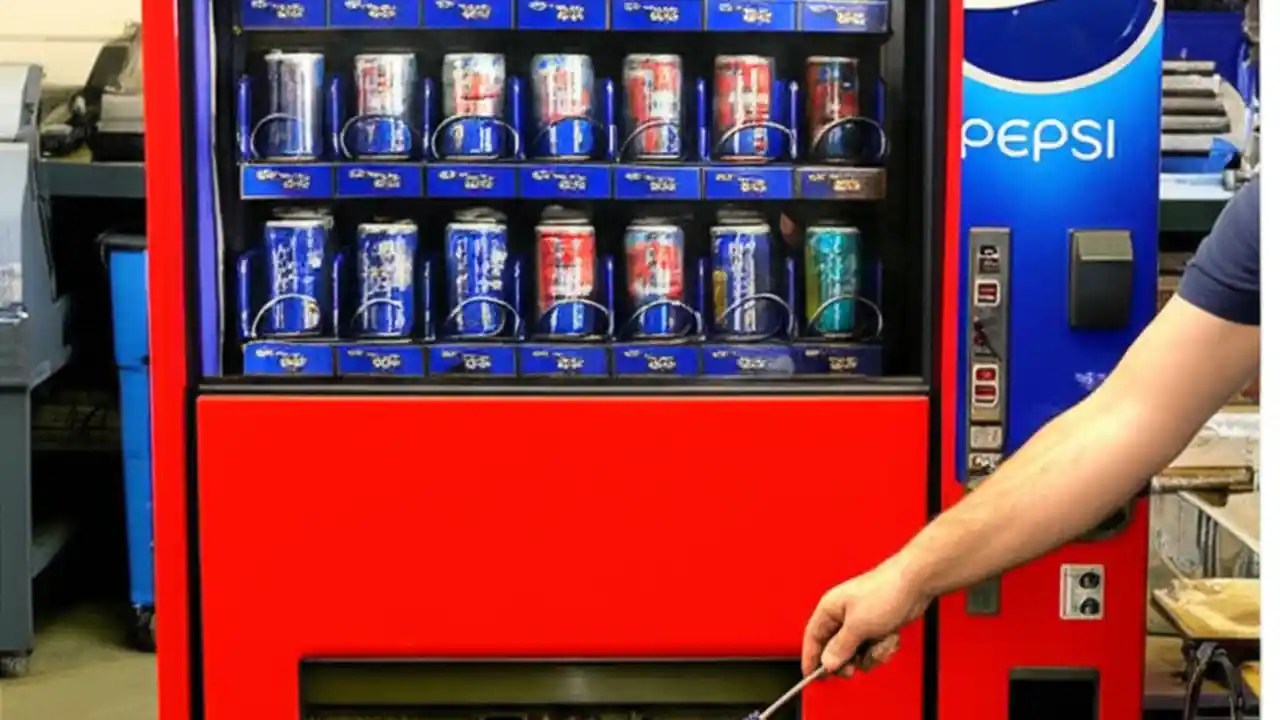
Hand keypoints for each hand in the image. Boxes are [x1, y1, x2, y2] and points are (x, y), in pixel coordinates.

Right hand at [801, 559, 929, 675]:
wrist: (914, 584)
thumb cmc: (885, 592)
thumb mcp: (858, 626)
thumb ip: (840, 647)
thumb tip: (827, 663)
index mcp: (830, 608)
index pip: (813, 637)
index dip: (811, 658)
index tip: (814, 677)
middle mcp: (843, 615)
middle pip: (835, 649)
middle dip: (848, 660)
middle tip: (854, 667)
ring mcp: (861, 621)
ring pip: (857, 652)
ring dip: (871, 654)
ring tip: (880, 644)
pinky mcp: (877, 626)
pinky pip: (873, 648)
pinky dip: (883, 648)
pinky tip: (890, 638)